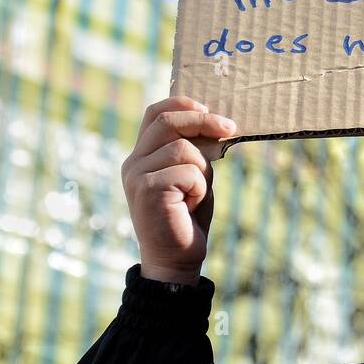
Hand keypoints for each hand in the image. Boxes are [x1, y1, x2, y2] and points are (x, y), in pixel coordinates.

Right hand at [120, 95, 237, 283]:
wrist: (176, 260)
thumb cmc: (187, 218)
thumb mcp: (193, 176)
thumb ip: (194, 150)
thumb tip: (216, 121)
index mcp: (141, 156)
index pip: (154, 113)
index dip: (181, 103)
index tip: (209, 108)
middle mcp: (132, 163)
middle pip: (167, 121)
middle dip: (203, 120)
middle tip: (230, 128)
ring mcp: (136, 176)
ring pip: (184, 149)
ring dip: (203, 171)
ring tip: (195, 195)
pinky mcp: (146, 190)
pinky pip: (188, 173)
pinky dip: (200, 188)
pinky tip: (190, 207)